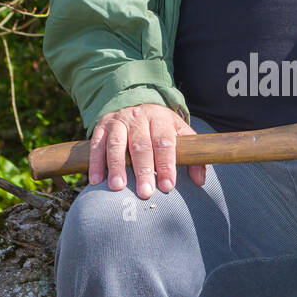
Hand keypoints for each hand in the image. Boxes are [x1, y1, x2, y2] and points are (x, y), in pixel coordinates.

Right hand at [88, 104, 206, 196]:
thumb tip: (200, 181)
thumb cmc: (160, 128)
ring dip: (116, 166)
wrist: (136, 104)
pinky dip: (96, 162)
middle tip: (145, 192)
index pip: (164, 142)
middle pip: (141, 145)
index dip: (166, 165)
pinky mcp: (101, 126)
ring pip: (116, 144)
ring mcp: (118, 121)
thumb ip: (192, 156)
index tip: (167, 186)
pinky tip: (96, 180)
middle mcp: (138, 118)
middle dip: (143, 170)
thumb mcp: (179, 134)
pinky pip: (96, 145)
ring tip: (117, 187)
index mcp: (160, 119)